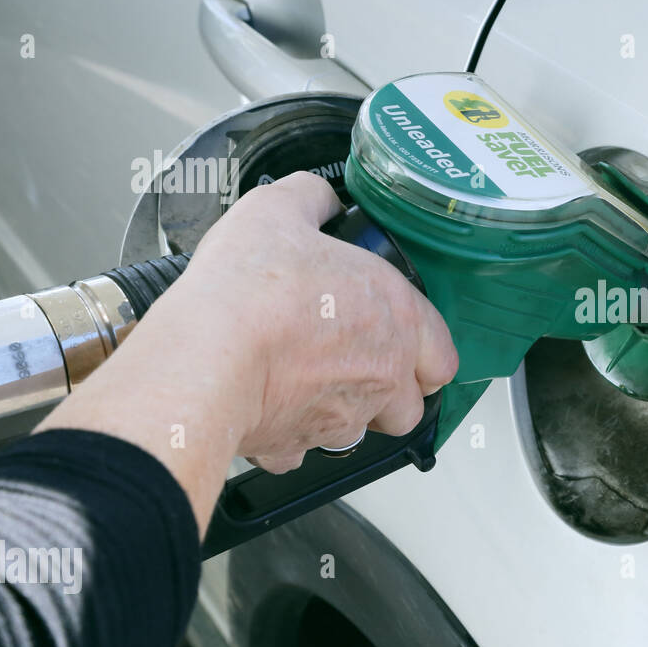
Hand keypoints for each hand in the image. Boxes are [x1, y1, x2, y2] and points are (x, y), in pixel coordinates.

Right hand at [38, 171, 456, 531]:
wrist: (204, 358)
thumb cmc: (250, 290)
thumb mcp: (280, 210)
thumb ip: (311, 199)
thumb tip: (317, 199)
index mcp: (398, 320)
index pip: (442, 355)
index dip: (423, 348)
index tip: (398, 336)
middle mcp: (382, 376)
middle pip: (410, 403)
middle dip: (390, 390)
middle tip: (355, 361)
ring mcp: (342, 417)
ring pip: (359, 428)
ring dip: (341, 410)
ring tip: (306, 380)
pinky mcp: (297, 445)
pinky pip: (300, 447)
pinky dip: (287, 431)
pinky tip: (267, 404)